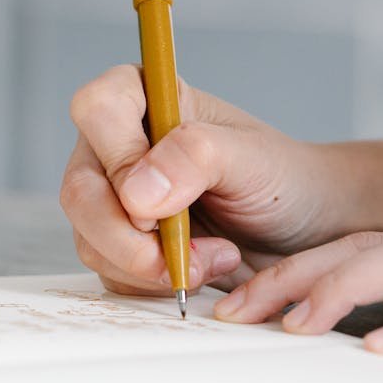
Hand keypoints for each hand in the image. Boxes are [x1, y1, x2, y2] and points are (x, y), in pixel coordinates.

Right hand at [61, 65, 338, 295]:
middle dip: (128, 238)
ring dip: (148, 267)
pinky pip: (109, 272)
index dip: (119, 159)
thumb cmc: (281, 179)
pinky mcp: (119, 244)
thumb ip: (196, 157)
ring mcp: (112, 198)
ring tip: (211, 259)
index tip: (159, 202)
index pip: (96, 109)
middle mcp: (116, 146)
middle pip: (80, 190)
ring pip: (89, 239)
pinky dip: (151, 285)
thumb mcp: (251, 159)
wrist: (302, 231)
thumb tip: (136, 193)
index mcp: (143, 98)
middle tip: (180, 257)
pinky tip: (196, 271)